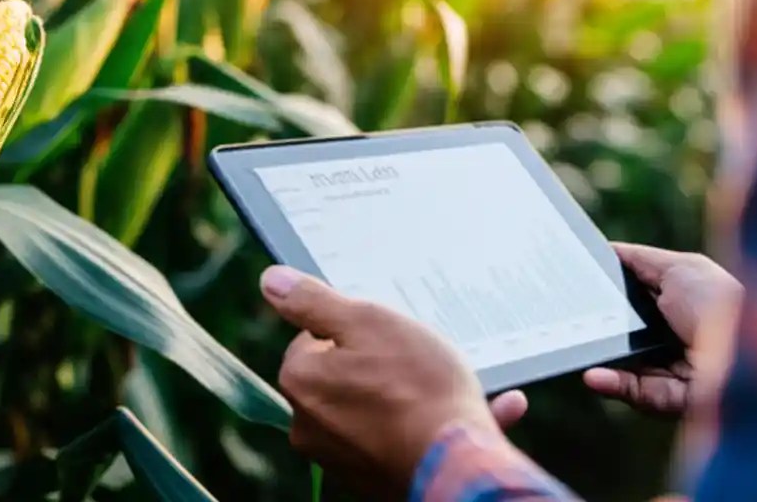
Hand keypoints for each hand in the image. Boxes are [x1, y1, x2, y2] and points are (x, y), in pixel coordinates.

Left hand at [261, 266, 524, 499]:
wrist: (458, 465)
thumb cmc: (416, 387)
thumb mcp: (367, 322)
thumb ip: (314, 301)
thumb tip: (272, 281)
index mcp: (301, 382)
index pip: (314, 339)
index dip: (353, 329)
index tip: (385, 331)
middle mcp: (311, 425)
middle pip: (345, 375)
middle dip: (384, 362)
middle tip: (422, 354)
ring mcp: (344, 456)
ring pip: (381, 408)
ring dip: (418, 393)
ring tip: (460, 381)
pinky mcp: (379, 477)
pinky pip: (407, 438)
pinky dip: (437, 423)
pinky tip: (484, 409)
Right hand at [582, 243, 741, 413]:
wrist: (750, 354)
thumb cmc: (720, 304)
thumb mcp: (679, 268)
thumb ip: (640, 261)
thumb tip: (606, 251)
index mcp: (680, 304)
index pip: (633, 300)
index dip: (607, 295)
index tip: (576, 287)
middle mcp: (674, 337)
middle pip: (623, 333)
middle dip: (595, 327)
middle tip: (567, 320)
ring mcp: (671, 369)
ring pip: (622, 365)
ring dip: (599, 358)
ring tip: (575, 347)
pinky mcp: (669, 398)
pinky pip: (632, 391)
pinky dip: (611, 383)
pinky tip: (593, 374)